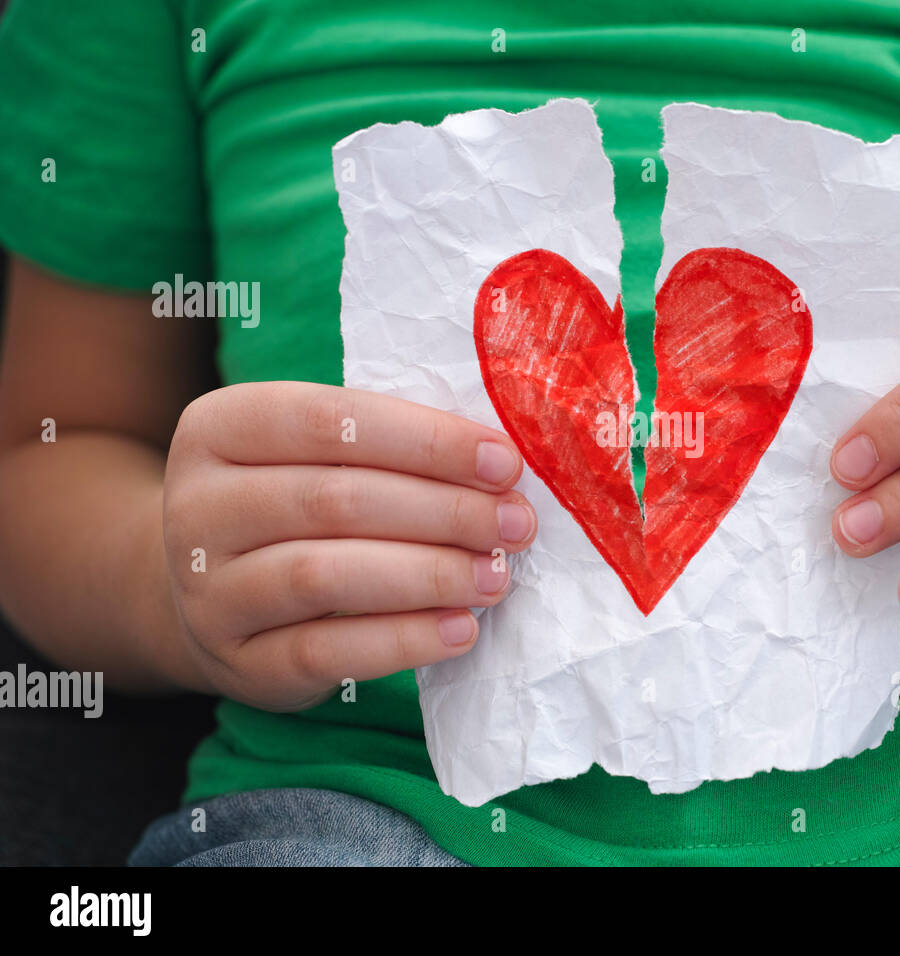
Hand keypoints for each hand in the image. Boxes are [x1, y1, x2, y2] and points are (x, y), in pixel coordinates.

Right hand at [162, 381, 535, 710]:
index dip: (428, 441)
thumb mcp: (319, 456)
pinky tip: (460, 629)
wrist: (210, 597)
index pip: (331, 420)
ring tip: (496, 577)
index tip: (504, 464)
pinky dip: (403, 639)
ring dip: (428, 575)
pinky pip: (326, 651)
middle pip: (336, 500)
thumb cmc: (295, 506)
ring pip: (326, 575)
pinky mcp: (235, 659)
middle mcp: (197, 504)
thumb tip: (498, 464)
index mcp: (221, 427)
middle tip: (516, 525)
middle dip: (444, 511)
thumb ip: (390, 446)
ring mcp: (206, 589)